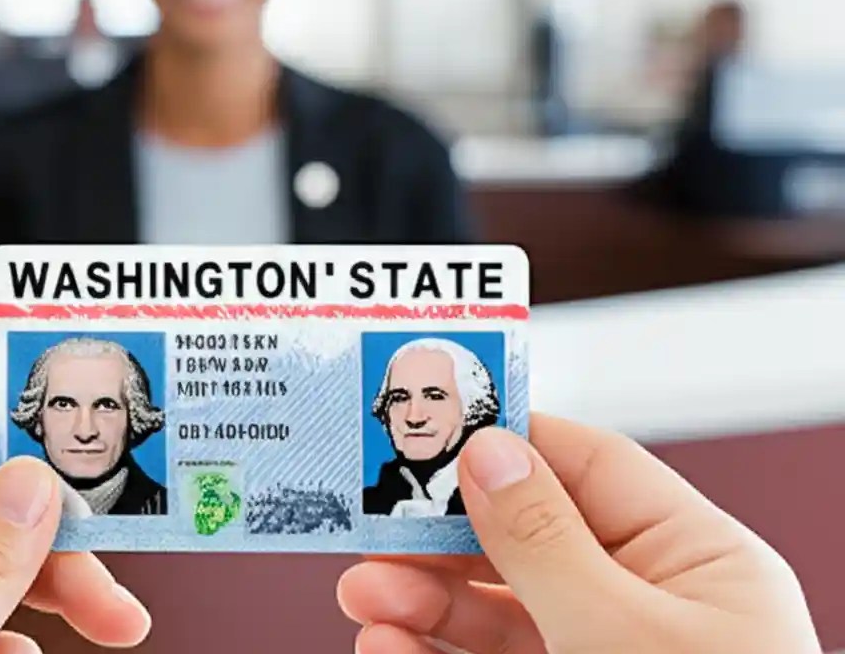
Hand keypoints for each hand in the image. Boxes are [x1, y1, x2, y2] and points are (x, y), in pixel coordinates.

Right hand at [338, 414, 820, 652]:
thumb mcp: (622, 632)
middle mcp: (647, 605)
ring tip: (363, 594)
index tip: (428, 427)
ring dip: (423, 599)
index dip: (508, 441)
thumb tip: (489, 453)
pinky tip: (389, 645)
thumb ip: (547, 541)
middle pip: (525, 540)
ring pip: (496, 610)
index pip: (589, 468)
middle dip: (442, 534)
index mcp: (695, 561)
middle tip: (369, 526)